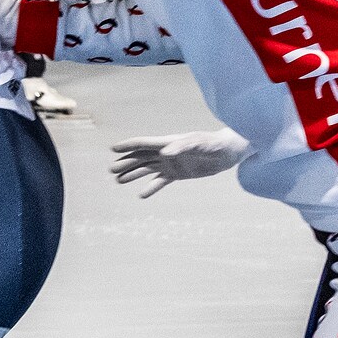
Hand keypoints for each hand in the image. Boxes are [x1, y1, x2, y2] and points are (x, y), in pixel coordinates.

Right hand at [109, 128, 248, 197]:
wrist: (226, 152)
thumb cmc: (212, 144)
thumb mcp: (198, 144)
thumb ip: (181, 147)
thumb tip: (164, 153)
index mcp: (167, 142)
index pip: (144, 144)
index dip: (128, 146)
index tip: (113, 149)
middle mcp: (165, 153)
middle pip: (140, 158)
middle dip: (126, 163)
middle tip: (111, 170)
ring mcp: (170, 164)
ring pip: (146, 169)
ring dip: (133, 174)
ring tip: (118, 180)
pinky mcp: (177, 174)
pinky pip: (160, 182)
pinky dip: (151, 188)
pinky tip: (141, 195)